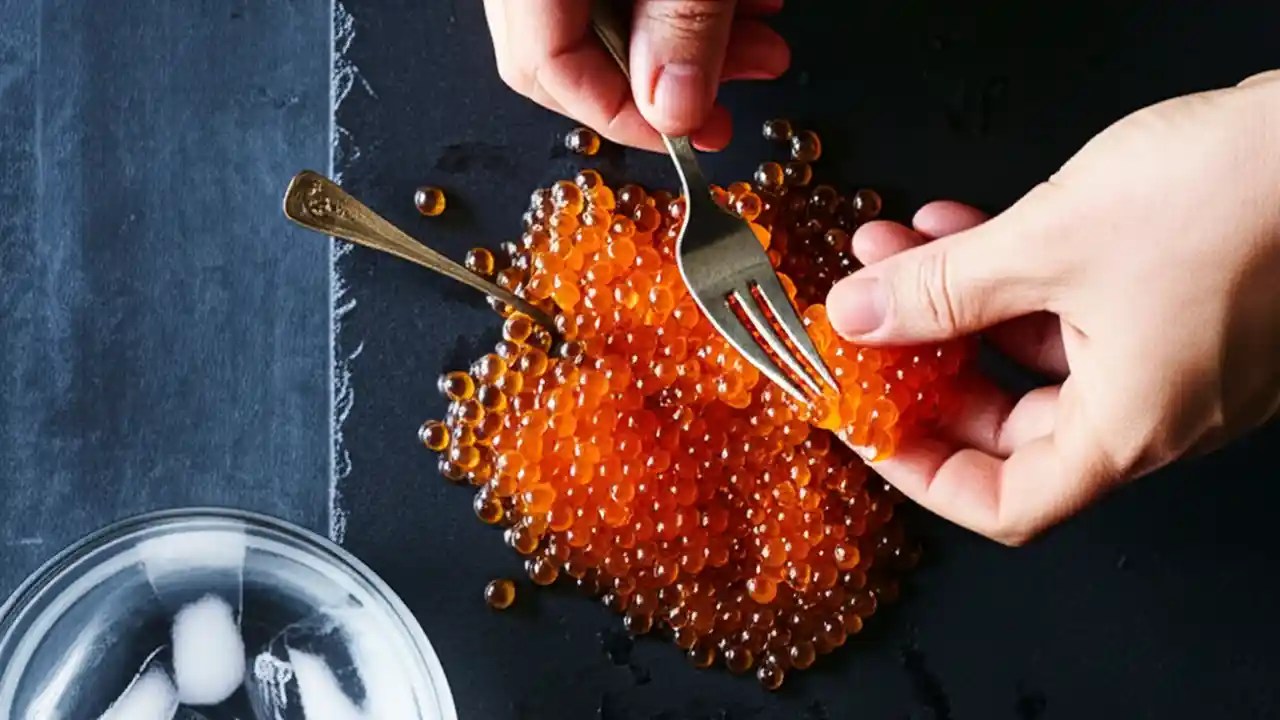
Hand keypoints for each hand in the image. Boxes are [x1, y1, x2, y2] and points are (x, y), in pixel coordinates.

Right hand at [482, 0, 789, 151]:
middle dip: (669, 79)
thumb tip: (675, 111)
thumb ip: (680, 23)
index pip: (545, 69)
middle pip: (566, 50)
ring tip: (760, 38)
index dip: (623, 116)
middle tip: (743, 86)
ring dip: (688, 37)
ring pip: (596, 15)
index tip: (693, 136)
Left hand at [826, 70, 1279, 544]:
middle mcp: (1157, 408)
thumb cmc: (1240, 197)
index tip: (867, 427)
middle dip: (925, 364)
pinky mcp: (1183, 299)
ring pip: (1034, 350)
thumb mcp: (1051, 244)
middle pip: (1008, 423)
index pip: (1005, 504)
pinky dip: (1010, 271)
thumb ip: (940, 288)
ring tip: (892, 249)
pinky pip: (1074, 306)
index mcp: (1129, 430)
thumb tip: (861, 316)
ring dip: (956, 300)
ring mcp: (1175, 355)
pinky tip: (956, 225)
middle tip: (867, 324)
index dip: (922, 473)